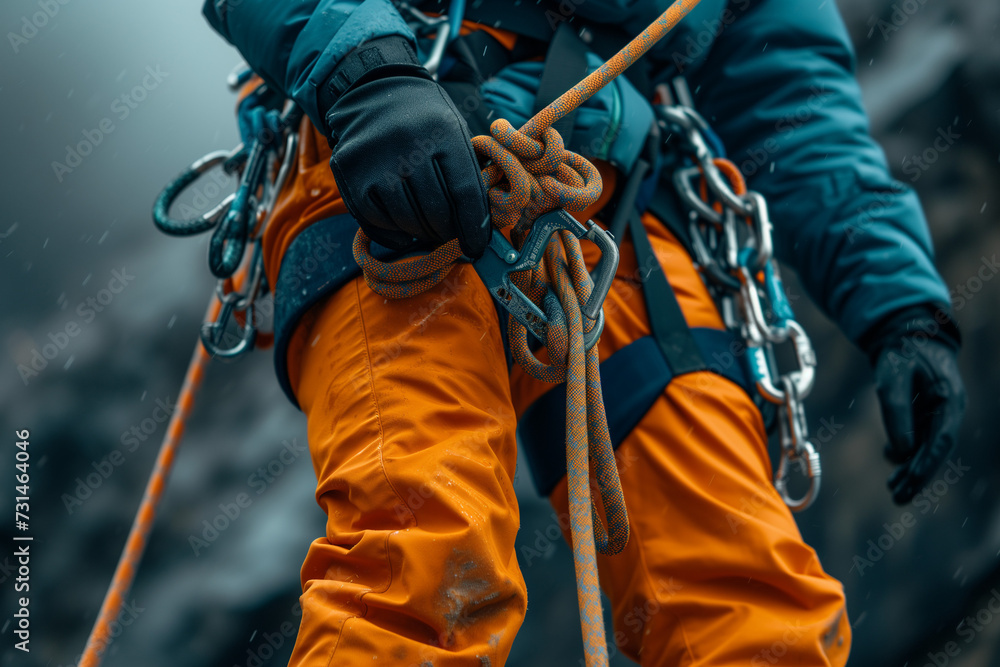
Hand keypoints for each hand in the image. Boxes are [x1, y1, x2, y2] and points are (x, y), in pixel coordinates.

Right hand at [320, 37, 490, 257]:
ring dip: (423, 233)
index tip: (476, 246)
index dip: (474, 226)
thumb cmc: (424, 119)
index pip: (465, 193)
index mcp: (441, 131)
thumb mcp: (454, 130)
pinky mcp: (349, 176)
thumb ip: (467, 173)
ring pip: (408, 221)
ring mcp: (374, 162)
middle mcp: (406, 145)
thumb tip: (477, 227)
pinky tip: (405, 228)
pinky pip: (377, 222)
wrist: (373, 91)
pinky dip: (395, 233)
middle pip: (437, 211)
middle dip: (448, 232)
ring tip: (430, 229)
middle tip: (452, 237)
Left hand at [866, 306, 965, 503]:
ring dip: (911, 470)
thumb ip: (896, 414)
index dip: (928, 463)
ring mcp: (940, 414)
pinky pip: (920, 440)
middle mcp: (949, 411)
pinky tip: (893, 466)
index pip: (941, 440)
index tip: (913, 481)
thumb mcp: (892, 379)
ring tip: (894, 491)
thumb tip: (900, 452)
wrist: (908, 334)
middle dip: (919, 476)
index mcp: (950, 400)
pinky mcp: (928, 415)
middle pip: (935, 451)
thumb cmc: (902, 353)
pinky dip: (907, 455)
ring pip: (927, 449)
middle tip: (899, 498)